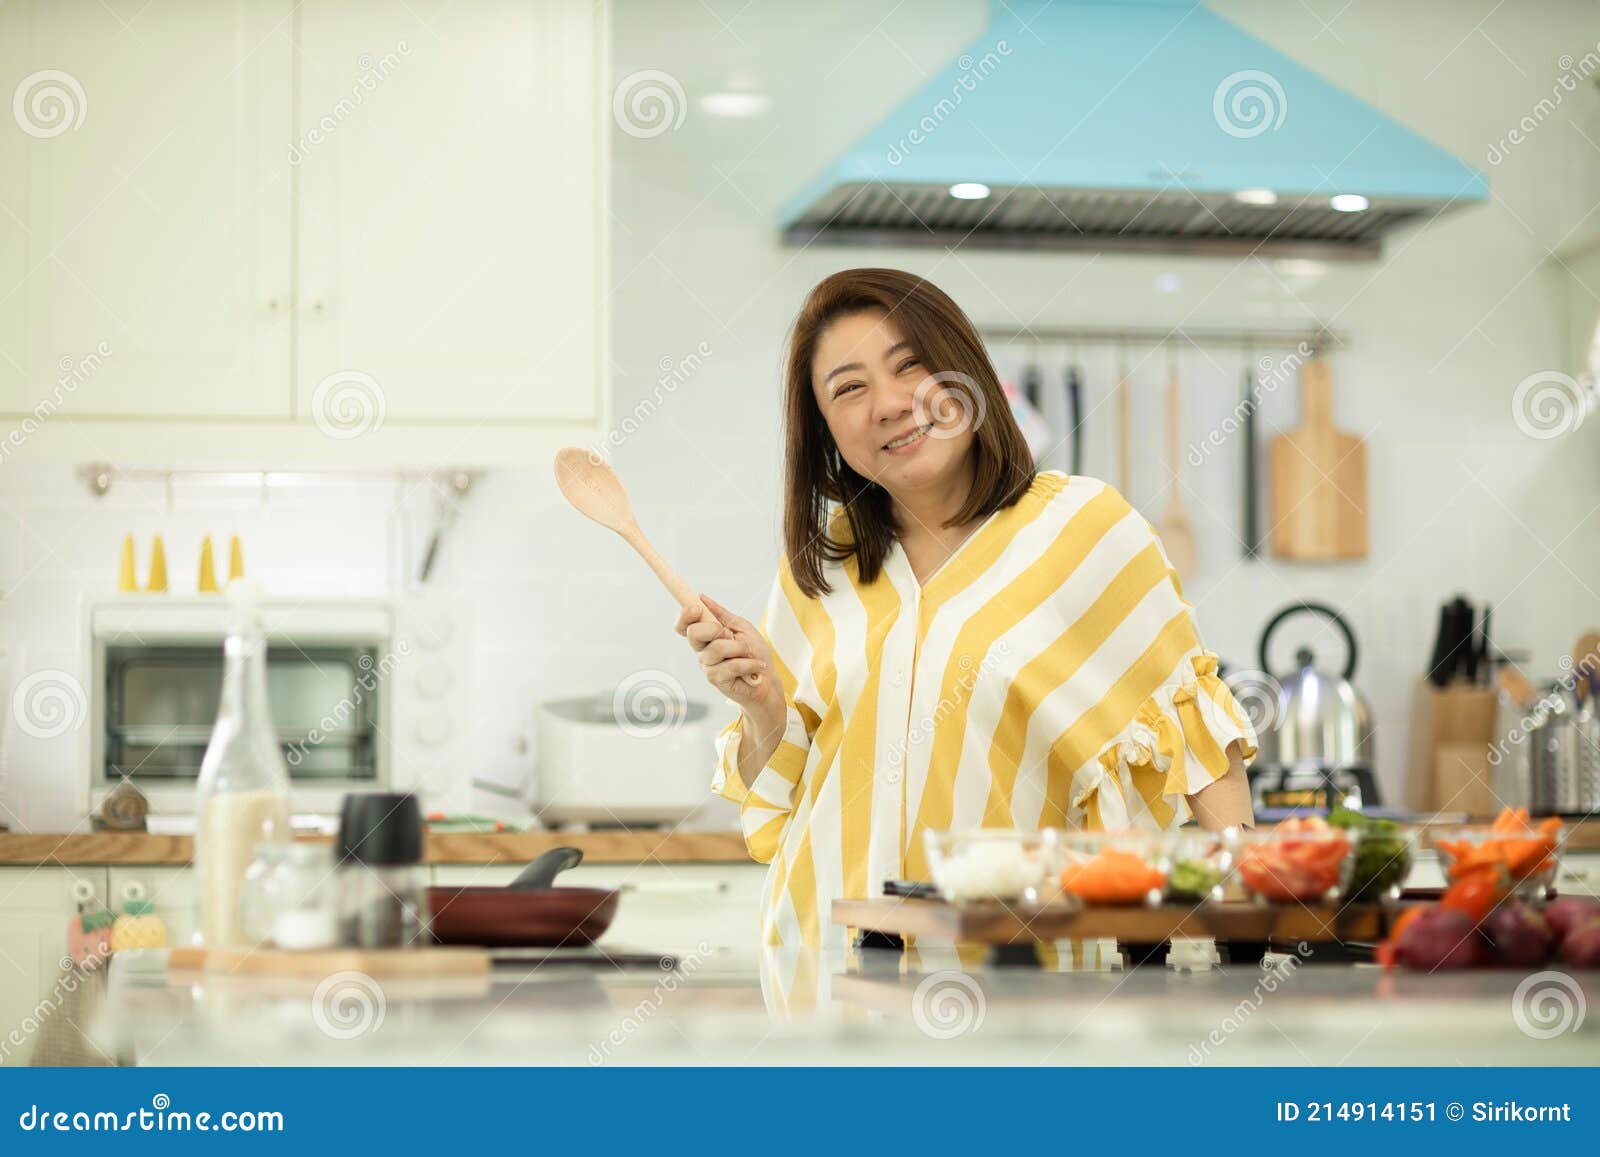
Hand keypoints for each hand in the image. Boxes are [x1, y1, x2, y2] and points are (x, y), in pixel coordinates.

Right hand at [675, 594, 784, 734]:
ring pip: (717, 648)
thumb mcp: (742, 628)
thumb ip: (723, 615)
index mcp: (706, 637)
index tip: (696, 608)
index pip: (684, 626)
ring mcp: (707, 666)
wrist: (768, 680)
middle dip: (715, 629)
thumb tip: (702, 597)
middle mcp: (702, 651)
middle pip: (694, 633)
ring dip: (741, 648)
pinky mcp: (716, 679)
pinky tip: (756, 666)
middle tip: (732, 636)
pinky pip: (731, 664)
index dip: (684, 616)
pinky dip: (749, 663)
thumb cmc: (755, 653)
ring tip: (750, 654)